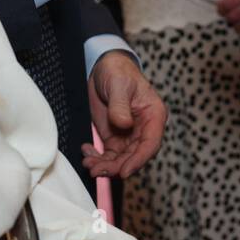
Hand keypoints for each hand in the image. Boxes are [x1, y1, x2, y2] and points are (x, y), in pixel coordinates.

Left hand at [81, 51, 166, 178]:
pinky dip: (97, 158)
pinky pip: (108, 155)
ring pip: (120, 159)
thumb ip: (121, 105)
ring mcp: (128, 135)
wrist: (103, 67)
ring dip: (104, 165)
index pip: (150, 143)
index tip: (124, 171)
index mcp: (153, 115)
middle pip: (134, 156)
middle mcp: (143, 129)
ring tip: (89, 164)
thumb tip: (124, 124)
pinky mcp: (114, 137)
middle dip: (116, 166)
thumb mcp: (119, 84)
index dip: (139, 160)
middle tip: (97, 170)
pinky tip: (86, 151)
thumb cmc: (118, 71)